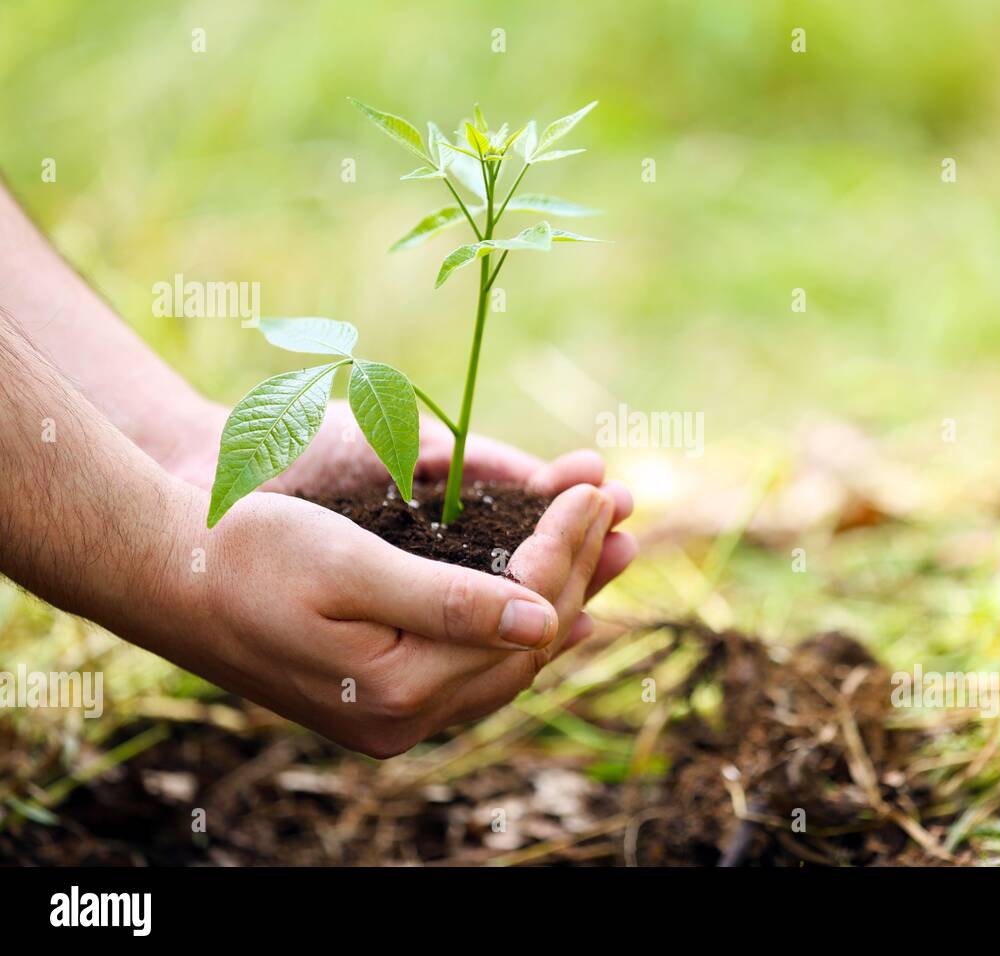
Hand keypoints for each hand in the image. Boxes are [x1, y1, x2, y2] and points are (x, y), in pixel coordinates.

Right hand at [185, 480, 623, 756]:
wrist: (170, 577)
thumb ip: (449, 602)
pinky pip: (476, 675)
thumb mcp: (351, 565)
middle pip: (525, 644)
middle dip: (578, 568)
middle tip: (617, 504)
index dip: (566, 547)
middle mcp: (404, 720)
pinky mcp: (384, 704)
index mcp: (398, 688)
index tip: (595, 486)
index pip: (520, 617)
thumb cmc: (250, 554)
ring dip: (560, 600)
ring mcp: (394, 720)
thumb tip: (545, 622)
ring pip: (508, 663)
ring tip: (608, 549)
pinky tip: (554, 612)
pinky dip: (518, 634)